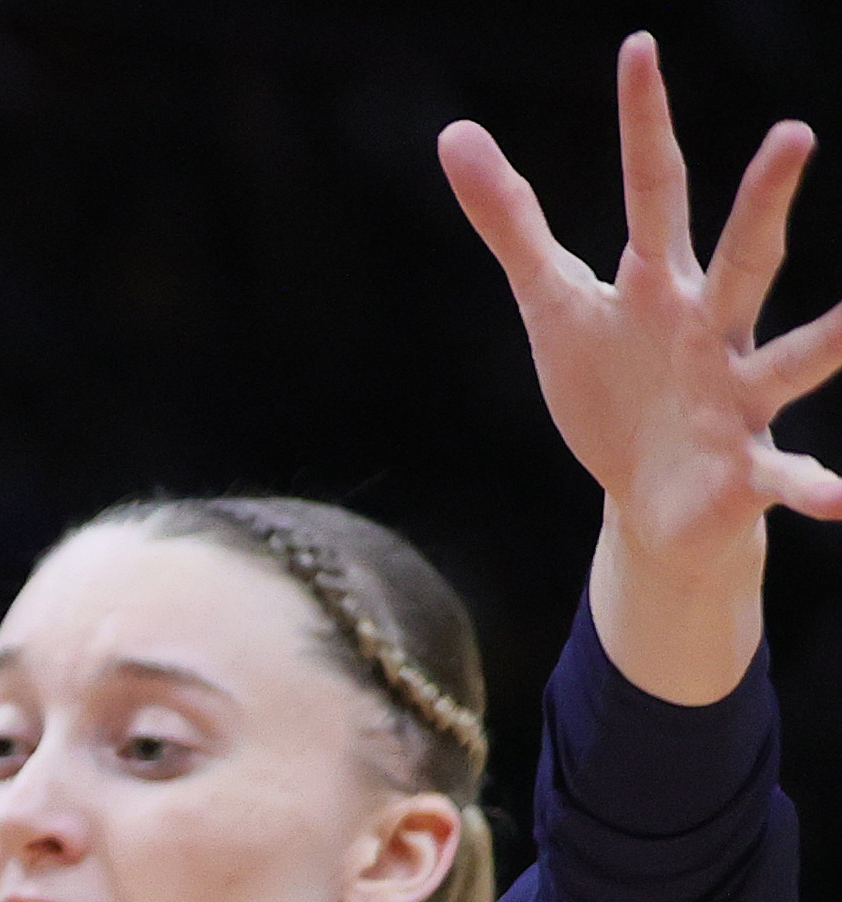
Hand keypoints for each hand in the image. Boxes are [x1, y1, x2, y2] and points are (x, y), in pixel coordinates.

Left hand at [442, 37, 841, 553]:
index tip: (639, 48)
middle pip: (741, 256)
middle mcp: (712, 330)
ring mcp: (736, 396)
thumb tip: (454, 132)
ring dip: (829, 337)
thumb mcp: (555, 301)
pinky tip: (837, 496)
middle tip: (791, 132)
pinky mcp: (743, 469)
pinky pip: (784, 476)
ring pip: (792, 360)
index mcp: (661, 286)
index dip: (642, 124)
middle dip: (763, 201)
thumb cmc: (612, 386)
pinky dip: (813, 485)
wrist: (648, 498)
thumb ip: (513, 222)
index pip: (652, 191)